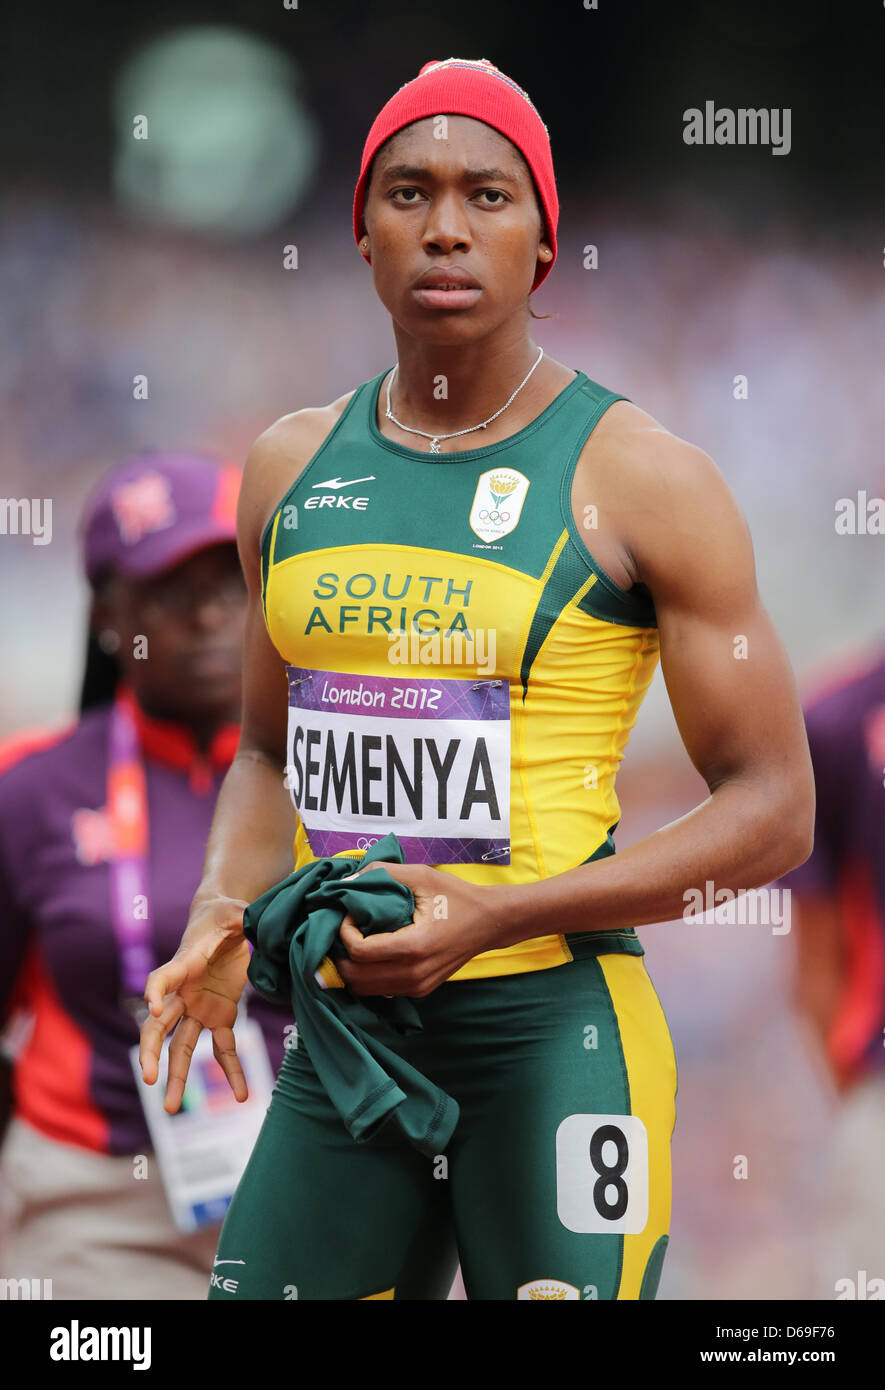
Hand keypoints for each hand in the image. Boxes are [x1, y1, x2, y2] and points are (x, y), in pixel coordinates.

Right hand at [138, 895, 252, 1111]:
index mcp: (184, 964)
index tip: (152, 1007)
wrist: (224, 922)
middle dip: (152, 1052)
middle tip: (148, 1077)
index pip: (163, 979)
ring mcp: (199, 1008)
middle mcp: (184, 992)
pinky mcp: (220, 1016)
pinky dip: (232, 1071)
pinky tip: (242, 1096)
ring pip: (182, 1047)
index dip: (156, 991)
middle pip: (160, 1025)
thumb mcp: (233, 911)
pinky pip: (224, 1049)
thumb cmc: (224, 914)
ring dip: (175, 1076)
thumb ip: (241, 917)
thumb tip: (250, 919)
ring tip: (170, 1108)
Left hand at [335, 863, 510, 997]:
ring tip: (359, 941)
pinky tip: (375, 953)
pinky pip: (380, 990)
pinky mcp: (420, 991)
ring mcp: (418, 987)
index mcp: (415, 946)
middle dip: (342, 953)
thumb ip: (383, 873)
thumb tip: (347, 882)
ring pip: (364, 989)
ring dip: (353, 967)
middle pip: (355, 978)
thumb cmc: (457, 897)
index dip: (345, 932)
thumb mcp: (422, 876)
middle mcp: (415, 974)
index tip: (351, 914)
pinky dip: (369, 975)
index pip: (360, 952)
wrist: (490, 923)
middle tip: (348, 930)